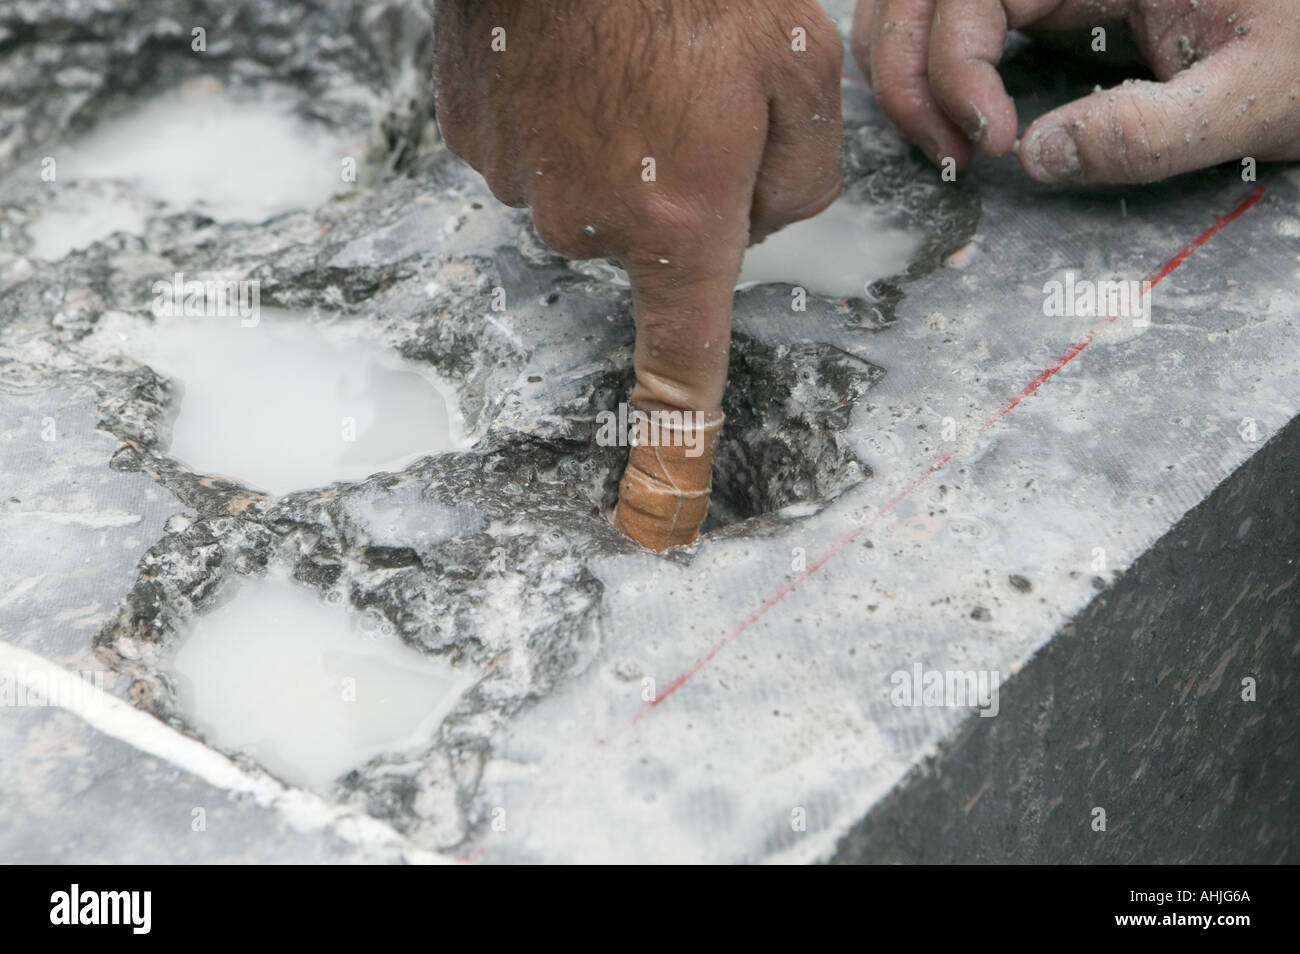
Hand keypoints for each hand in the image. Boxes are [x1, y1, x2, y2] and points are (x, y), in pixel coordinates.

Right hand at [434, 0, 843, 546]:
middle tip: (694, 98)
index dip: (678, 435)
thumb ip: (804, 181)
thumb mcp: (805, 69)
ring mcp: (517, 180)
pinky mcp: (469, 135)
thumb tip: (760, 224)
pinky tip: (571, 54)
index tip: (660, 509)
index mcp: (679, 222)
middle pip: (648, 245)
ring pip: (584, 196)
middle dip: (678, 192)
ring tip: (629, 62)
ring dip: (613, 149)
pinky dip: (554, 118)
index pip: (682, 358)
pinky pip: (529, 152)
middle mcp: (587, 224)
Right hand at [853, 0, 1299, 182]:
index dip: (954, 68)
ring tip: (940, 141)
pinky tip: (950, 115)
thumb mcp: (1253, 97)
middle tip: (945, 155)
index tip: (990, 145)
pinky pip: (952, 16)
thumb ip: (1149, 133)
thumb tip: (1036, 158)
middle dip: (906, 72)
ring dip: (902, 66)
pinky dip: (927, 63)